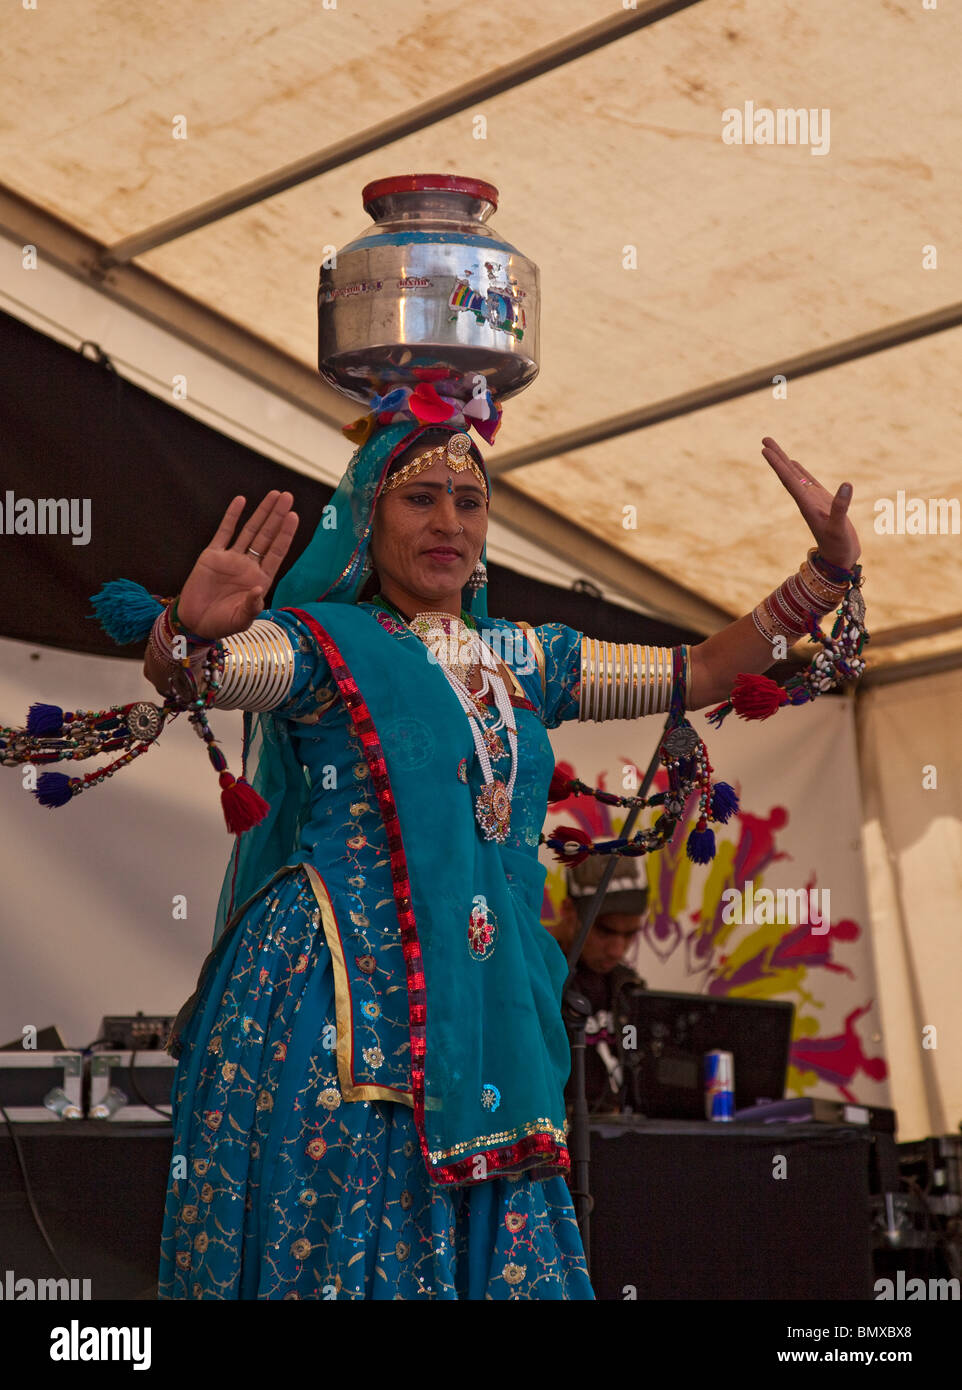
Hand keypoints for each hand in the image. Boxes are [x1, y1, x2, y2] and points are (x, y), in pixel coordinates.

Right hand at [176, 491, 298, 638]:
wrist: (195, 622)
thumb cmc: (222, 624)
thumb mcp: (241, 620)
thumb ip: (251, 607)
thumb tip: (258, 591)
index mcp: (260, 580)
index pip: (277, 552)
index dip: (285, 534)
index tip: (294, 516)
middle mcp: (249, 566)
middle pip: (266, 536)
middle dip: (277, 516)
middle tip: (288, 496)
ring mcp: (231, 558)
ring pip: (250, 530)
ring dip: (261, 512)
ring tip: (274, 495)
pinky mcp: (212, 555)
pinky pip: (224, 532)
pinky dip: (232, 516)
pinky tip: (241, 501)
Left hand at [761, 437, 859, 569]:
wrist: (840, 560)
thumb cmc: (839, 547)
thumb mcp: (839, 528)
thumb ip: (841, 508)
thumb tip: (847, 485)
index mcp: (806, 504)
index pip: (789, 480)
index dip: (777, 464)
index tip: (764, 449)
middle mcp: (806, 500)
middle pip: (788, 474)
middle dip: (777, 456)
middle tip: (764, 439)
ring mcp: (813, 501)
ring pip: (796, 476)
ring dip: (785, 462)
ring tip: (774, 448)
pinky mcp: (822, 503)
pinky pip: (808, 482)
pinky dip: (800, 472)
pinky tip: (795, 464)